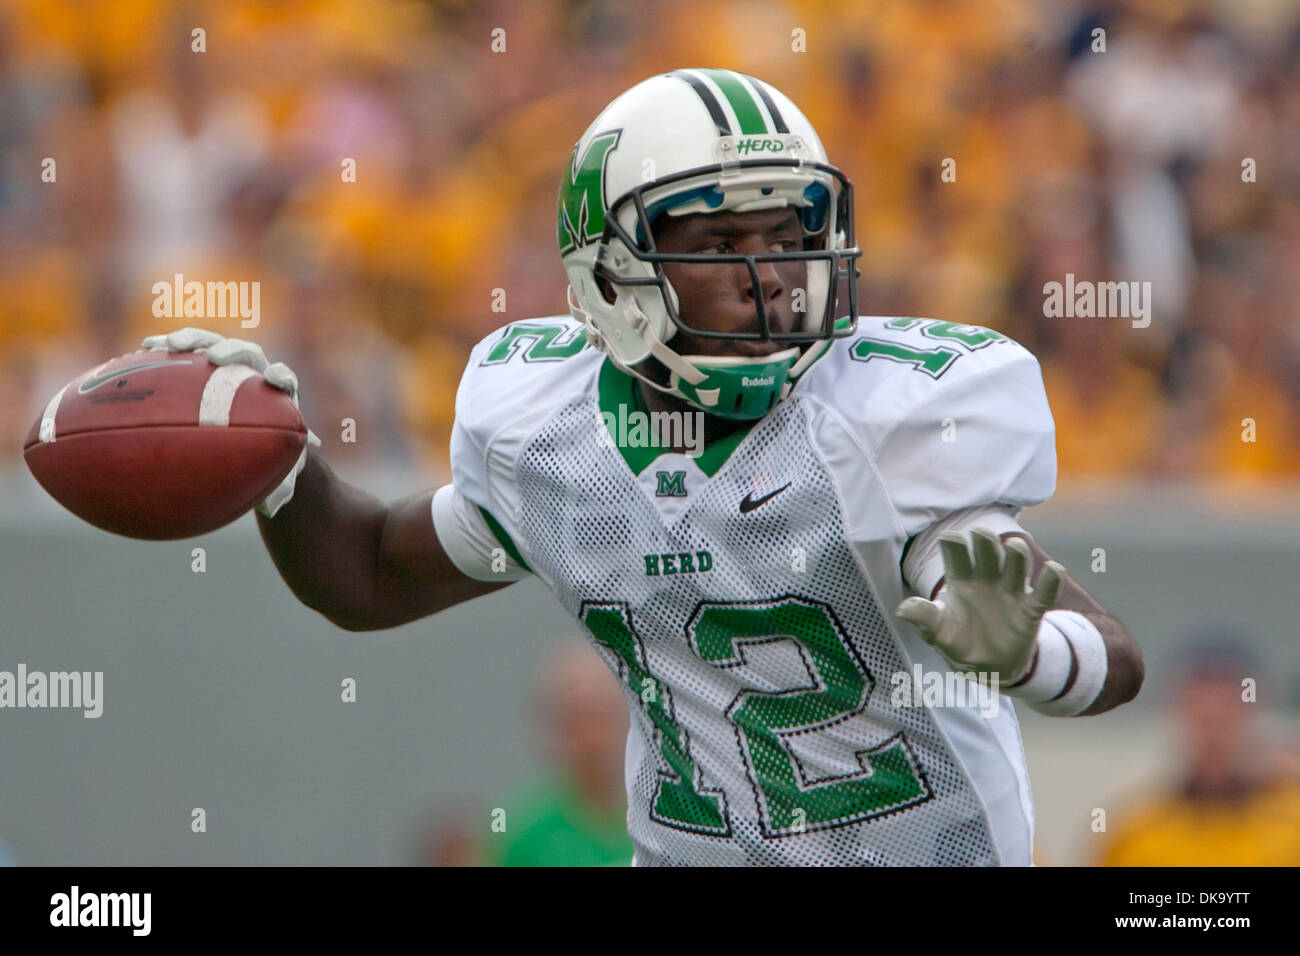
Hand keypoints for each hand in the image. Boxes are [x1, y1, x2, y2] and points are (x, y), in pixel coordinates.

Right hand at [141, 327, 320, 516]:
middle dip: (231, 351)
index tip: (272, 379)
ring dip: (192, 340)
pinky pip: (182, 354)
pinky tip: (138, 353)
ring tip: (166, 345)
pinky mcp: (201, 366)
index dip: (279, 376)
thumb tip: (273, 510)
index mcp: (277, 396)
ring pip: (211, 344)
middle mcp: (254, 375)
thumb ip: (281, 490)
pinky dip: (163, 351)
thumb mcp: (277, 476)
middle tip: (212, 358)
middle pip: (247, 353)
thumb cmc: (269, 459)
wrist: (256, 442)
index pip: (283, 378)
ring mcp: (227, 367)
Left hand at [896, 527, 1065, 682]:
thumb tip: (903, 608)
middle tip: (981, 534)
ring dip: (1017, 554)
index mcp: (960, 578)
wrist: (987, 667)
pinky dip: (1051, 581)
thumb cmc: (958, 641)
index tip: (952, 540)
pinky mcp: (1030, 611)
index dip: (954, 543)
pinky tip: (1054, 569)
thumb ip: (924, 618)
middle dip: (986, 540)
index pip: (956, 551)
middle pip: (988, 550)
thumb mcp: (937, 632)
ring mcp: (1010, 592)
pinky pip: (1044, 594)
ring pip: (1017, 563)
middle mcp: (986, 578)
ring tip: (1014, 548)